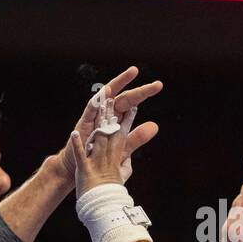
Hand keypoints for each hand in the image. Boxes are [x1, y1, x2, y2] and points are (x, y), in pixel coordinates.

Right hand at [51, 66, 162, 187]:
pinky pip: (90, 111)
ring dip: (113, 86)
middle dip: (130, 86)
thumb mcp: (123, 147)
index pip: (133, 102)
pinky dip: (96, 102)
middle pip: (121, 97)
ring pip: (104, 98)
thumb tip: (155, 126)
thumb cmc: (103, 157)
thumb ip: (137, 137)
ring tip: (122, 76)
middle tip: (137, 71)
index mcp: (118, 119)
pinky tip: (103, 93)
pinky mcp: (84, 125)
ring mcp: (95, 118)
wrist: (86, 170)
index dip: (143, 92)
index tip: (158, 84)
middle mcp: (107, 115)